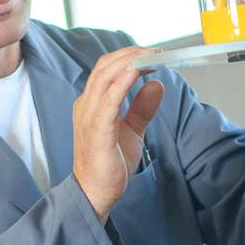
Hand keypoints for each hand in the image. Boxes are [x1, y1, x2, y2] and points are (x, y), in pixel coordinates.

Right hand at [72, 47, 164, 220]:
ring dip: (129, 63)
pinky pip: (109, 100)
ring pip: (105, 77)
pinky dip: (123, 82)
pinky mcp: (97, 130)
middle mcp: (87, 105)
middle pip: (105, 67)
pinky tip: (137, 72)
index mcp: (93, 103)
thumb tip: (157, 85)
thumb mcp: (132, 130)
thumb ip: (141, 108)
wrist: (96, 193)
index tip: (152, 54)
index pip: (108, 70)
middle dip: (131, 54)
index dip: (129, 57)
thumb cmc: (109, 163)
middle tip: (156, 51)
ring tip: (150, 56)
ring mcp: (89, 116)